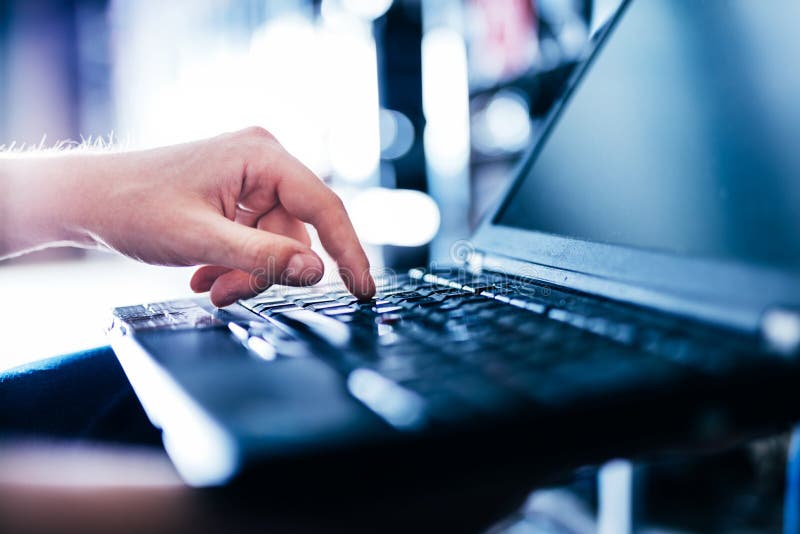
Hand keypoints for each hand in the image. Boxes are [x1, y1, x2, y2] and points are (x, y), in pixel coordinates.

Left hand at [0, 127, 374, 305]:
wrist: (86, 198)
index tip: (364, 289)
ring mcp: (249, 176)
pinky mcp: (236, 193)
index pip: (324, 207)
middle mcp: (262, 159)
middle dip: (268, 270)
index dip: (348, 251)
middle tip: (231, 295)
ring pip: (276, 241)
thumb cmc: (133, 206)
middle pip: (296, 230)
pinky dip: (236, 262)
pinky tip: (204, 274)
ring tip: (209, 285)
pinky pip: (256, 237)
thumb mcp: (203, 240)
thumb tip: (317, 272)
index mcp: (262, 154)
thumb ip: (264, 257)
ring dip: (247, 271)